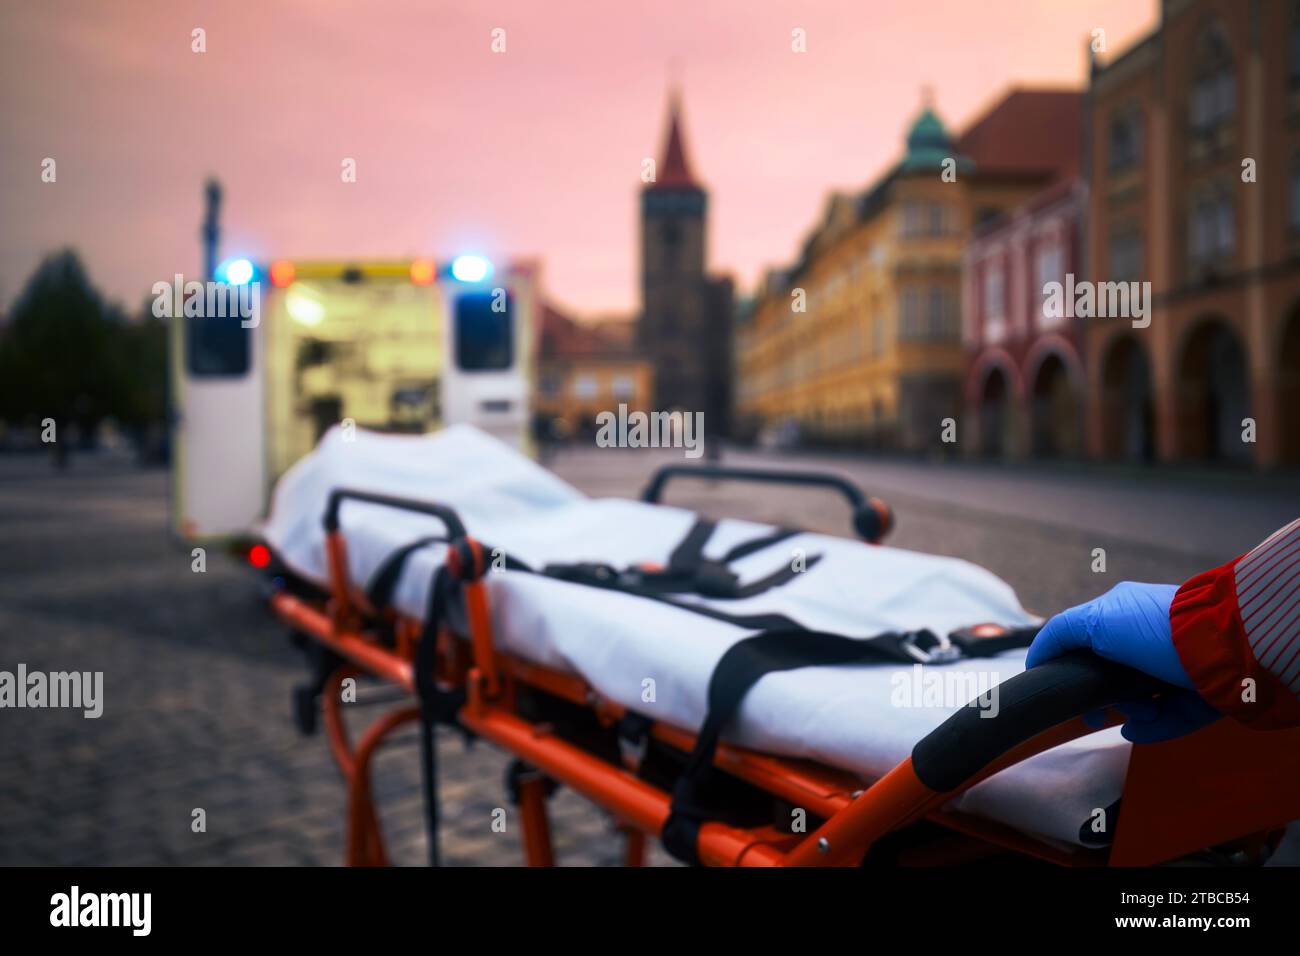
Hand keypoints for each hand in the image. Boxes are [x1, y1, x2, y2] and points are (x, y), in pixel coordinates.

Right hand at [1026, 581, 1218, 742]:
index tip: (1059, 691)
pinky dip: (1154, 727)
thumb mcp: (1097, 620)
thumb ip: (1060, 634)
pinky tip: (1139, 731)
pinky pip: (1170, 716)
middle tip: (1096, 714)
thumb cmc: (1161, 629)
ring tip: (1138, 715)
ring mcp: (1176, 667)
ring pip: (1141, 698)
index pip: (1086, 642)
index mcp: (1123, 614)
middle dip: (1102, 697)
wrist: (1230, 649)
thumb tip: (1038, 654)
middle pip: (1113, 676)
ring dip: (1132, 711)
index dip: (1068, 667)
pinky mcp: (1201, 693)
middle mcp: (1150, 639)